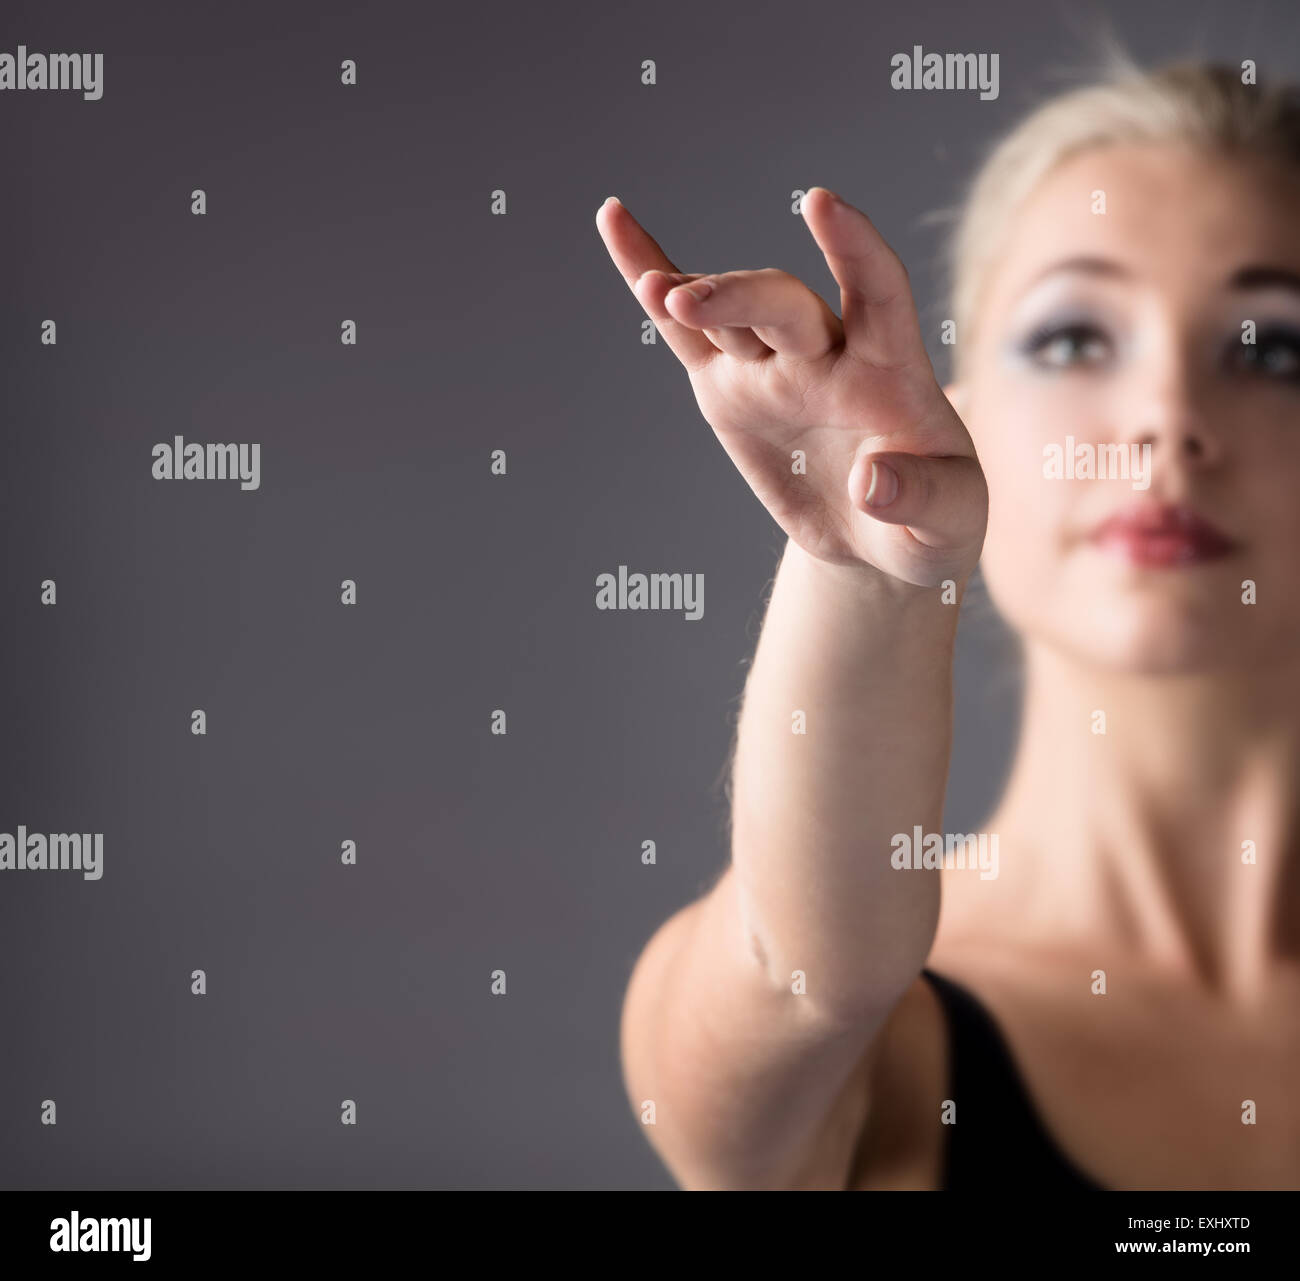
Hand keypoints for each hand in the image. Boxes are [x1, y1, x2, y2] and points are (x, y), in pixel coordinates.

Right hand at [595, 187, 986, 586]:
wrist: (878, 537)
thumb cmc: (926, 522)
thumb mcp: (949, 524)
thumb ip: (923, 499)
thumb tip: (871, 481)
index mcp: (892, 374)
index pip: (879, 293)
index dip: (855, 248)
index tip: (822, 204)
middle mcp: (829, 355)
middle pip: (785, 306)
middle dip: (740, 296)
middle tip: (690, 304)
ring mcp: (774, 368)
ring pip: (731, 314)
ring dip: (692, 296)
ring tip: (656, 292)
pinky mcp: (729, 389)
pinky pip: (687, 335)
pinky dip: (651, 282)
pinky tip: (617, 226)